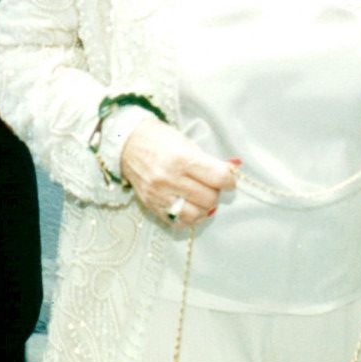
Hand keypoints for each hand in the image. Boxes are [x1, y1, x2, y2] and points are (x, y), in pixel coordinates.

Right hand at [119, 119, 238, 229]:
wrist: (127, 143)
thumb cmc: (159, 139)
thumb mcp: (186, 143)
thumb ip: (208, 161)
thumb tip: (233, 170)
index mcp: (180, 158)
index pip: (218, 178)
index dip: (229, 180)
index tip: (228, 178)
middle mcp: (169, 179)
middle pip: (209, 198)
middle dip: (215, 192)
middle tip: (210, 185)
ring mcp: (158, 195)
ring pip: (195, 214)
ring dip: (203, 207)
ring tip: (200, 197)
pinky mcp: (151, 206)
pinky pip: (178, 222)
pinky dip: (188, 217)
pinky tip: (188, 205)